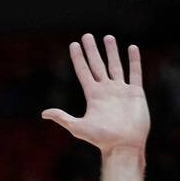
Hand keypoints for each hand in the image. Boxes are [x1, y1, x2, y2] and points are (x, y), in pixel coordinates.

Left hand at [43, 34, 148, 155]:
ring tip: (107, 37)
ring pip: (115, 65)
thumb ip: (62, 118)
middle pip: (97, 65)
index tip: (74, 44)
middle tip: (87, 35)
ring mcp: (120, 90)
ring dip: (112, 51)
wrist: (123, 145)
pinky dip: (134, 61)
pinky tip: (131, 48)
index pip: (83, 71)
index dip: (79, 58)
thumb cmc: (101, 139)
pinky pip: (134, 73)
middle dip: (92, 50)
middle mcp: (106, 90)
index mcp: (92, 95)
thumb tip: (43, 113)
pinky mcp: (135, 93)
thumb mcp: (78, 127)